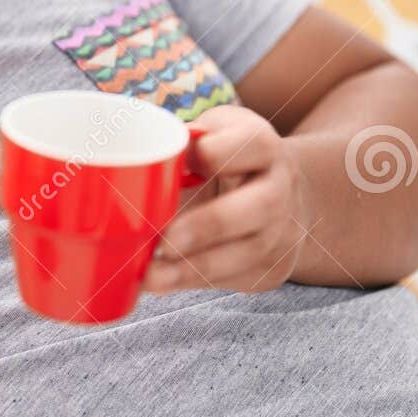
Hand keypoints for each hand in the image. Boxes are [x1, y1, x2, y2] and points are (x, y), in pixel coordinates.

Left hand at [142, 105, 311, 294]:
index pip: (248, 144)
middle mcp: (281, 186)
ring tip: (152, 277)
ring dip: (195, 269)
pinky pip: (237, 278)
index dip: (209, 155)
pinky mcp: (272, 266)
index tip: (173, 165)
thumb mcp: (208, 134)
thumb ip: (181, 144)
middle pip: (260, 206)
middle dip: (208, 227)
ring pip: (247, 253)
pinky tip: (166, 282)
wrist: (275, 191)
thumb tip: (135, 163)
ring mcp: (282, 229)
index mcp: (262, 144)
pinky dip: (197, 282)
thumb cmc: (225, 157)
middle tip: (164, 243)